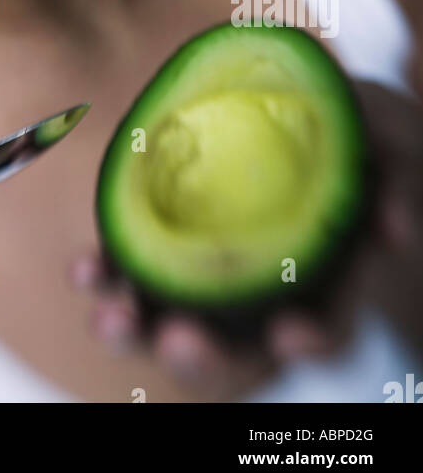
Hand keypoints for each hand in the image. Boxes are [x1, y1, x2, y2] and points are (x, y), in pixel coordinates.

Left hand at [70, 79, 422, 398]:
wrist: (311, 117)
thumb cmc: (357, 136)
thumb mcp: (387, 145)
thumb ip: (388, 179)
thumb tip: (389, 228)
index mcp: (329, 283)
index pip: (326, 329)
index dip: (310, 336)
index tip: (287, 334)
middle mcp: (269, 298)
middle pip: (239, 351)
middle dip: (203, 355)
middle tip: (178, 340)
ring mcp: (216, 281)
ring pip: (176, 325)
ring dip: (138, 328)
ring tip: (108, 317)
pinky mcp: (171, 249)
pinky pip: (137, 272)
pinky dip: (109, 276)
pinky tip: (84, 268)